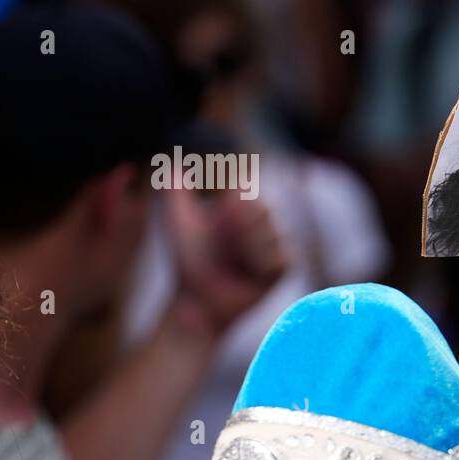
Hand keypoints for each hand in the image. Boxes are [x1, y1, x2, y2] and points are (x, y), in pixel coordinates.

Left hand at [164, 182, 288, 337]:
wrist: (199, 297)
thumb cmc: (188, 258)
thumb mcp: (179, 219)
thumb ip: (176, 188)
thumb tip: (174, 162)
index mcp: (239, 206)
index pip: (247, 189)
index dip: (231, 204)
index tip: (215, 219)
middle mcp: (261, 222)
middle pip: (263, 209)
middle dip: (238, 229)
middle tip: (220, 246)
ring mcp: (274, 244)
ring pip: (272, 235)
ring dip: (247, 250)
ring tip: (232, 263)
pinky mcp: (283, 267)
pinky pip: (281, 257)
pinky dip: (261, 266)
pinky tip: (248, 275)